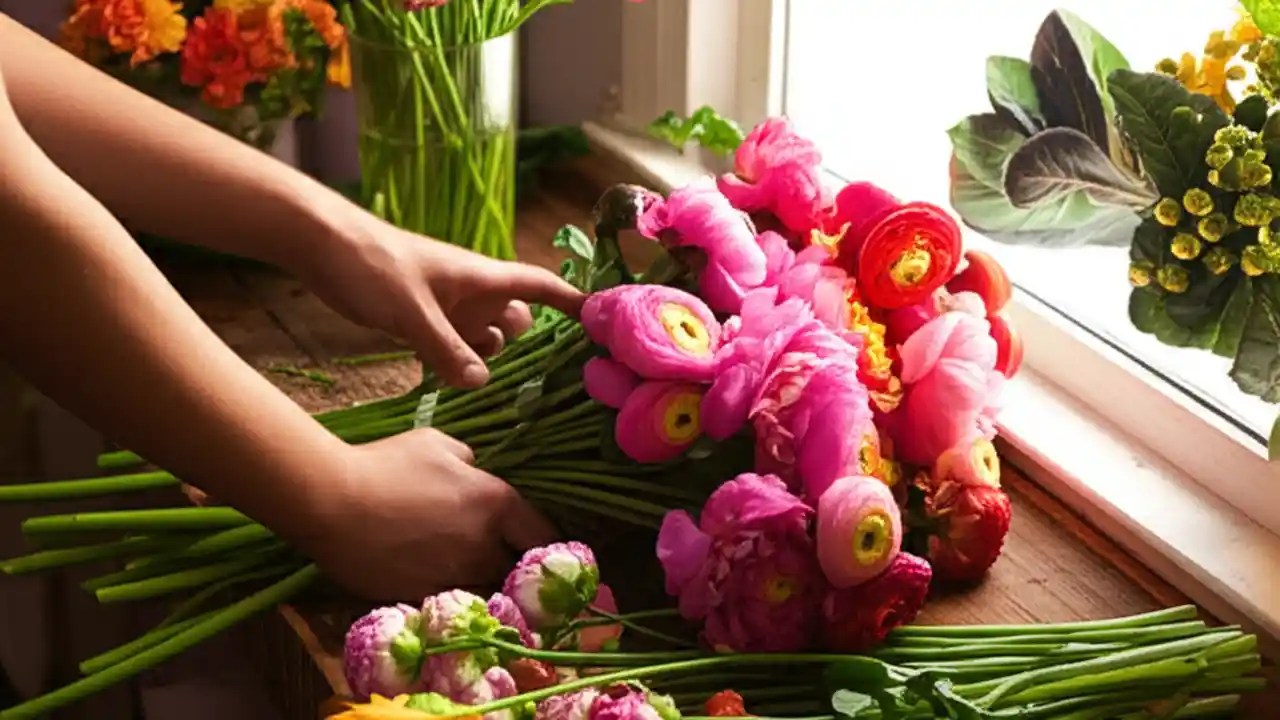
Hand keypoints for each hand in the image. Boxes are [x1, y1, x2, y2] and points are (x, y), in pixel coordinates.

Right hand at [293, 429, 557, 600]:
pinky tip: (430, 580)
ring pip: (485, 591)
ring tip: (460, 571)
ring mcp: (454, 577)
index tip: (537, 547)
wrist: (331, 501)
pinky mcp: (424, 598)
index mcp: (496, 503)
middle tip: (498, 559)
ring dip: (481, 584)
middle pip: (517, 570)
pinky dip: (448, 595)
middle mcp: (483, 546)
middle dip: (513, 566)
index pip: (544, 535)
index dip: (545, 542)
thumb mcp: (436, 444)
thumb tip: (474, 469)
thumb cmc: (385, 463)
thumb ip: (468, 460)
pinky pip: (451, 603)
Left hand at [303, 217, 583, 387]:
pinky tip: (448, 388)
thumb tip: (483, 383)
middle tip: (539, 388)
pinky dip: (455, 366)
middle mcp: (472, 294)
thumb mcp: (412, 311)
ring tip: (489, 396)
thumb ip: (446, 348)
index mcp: (482, 278)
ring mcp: (447, 307)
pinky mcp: (420, 321)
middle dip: (525, 350)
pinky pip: (452, 348)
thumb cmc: (373, 265)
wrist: (322, 245)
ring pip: (484, 340)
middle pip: (517, 323)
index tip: (602, 322)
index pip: (540, 286)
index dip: (572, 301)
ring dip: (485, 363)